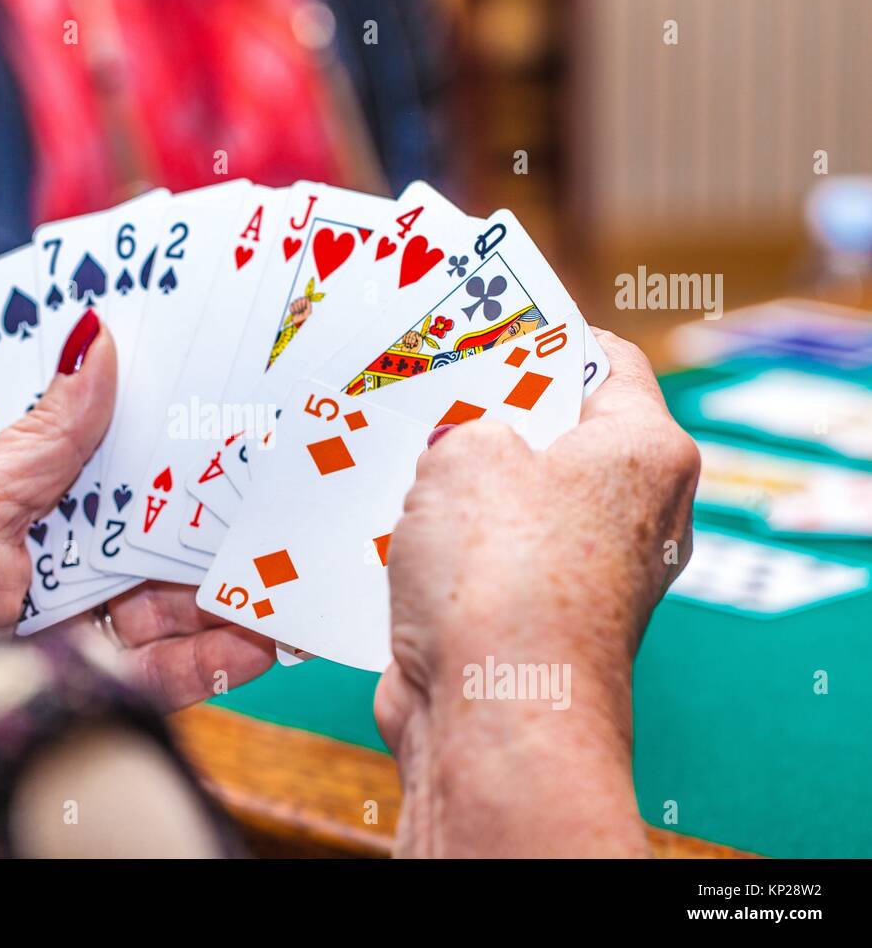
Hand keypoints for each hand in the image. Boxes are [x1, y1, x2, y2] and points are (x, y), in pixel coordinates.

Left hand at [0, 312, 272, 708]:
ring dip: (239, 579)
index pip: (116, 467)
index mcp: (32, 511)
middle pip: (161, 533)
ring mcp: (93, 630)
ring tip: (297, 549)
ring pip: (184, 600)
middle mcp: (68, 567)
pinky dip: (231, 650)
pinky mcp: (109, 691)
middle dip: (221, 508)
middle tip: (288, 474)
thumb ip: (47, 434)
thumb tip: (95, 339)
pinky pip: (184, 670)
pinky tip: (272, 627)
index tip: (227, 405)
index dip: (169, 439)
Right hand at [376, 329, 698, 856]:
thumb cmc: (499, 572)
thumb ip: (468, 425)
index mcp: (646, 451)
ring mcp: (591, 572)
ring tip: (398, 464)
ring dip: (461, 489)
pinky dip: (452, 548)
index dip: (540, 338)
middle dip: (490, 416)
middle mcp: (635, 512)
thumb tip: (466, 447)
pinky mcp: (541, 620)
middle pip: (559, 435)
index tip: (479, 330)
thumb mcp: (466, 451)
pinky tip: (399, 536)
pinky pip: (493, 560)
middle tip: (425, 393)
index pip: (606, 362)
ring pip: (519, 502)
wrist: (494, 713)